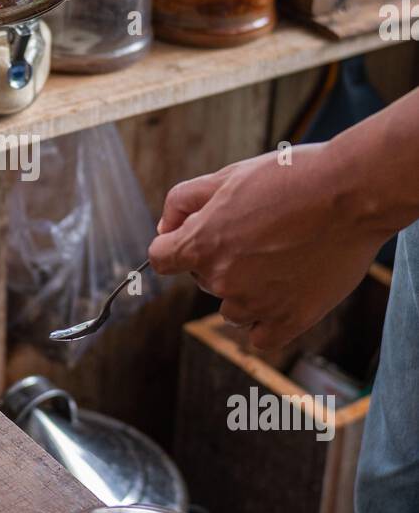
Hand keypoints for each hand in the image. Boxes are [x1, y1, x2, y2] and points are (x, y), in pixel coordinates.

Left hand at [148, 143, 387, 349]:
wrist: (351, 193)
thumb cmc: (292, 178)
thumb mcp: (229, 175)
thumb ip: (184, 201)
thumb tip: (164, 228)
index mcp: (202, 243)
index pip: (161, 259)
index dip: (175, 246)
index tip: (194, 238)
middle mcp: (221, 279)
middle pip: (203, 279)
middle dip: (221, 259)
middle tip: (262, 232)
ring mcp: (256, 305)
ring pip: (233, 309)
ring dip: (247, 291)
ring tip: (283, 258)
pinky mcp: (290, 321)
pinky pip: (261, 337)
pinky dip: (268, 321)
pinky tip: (285, 295)